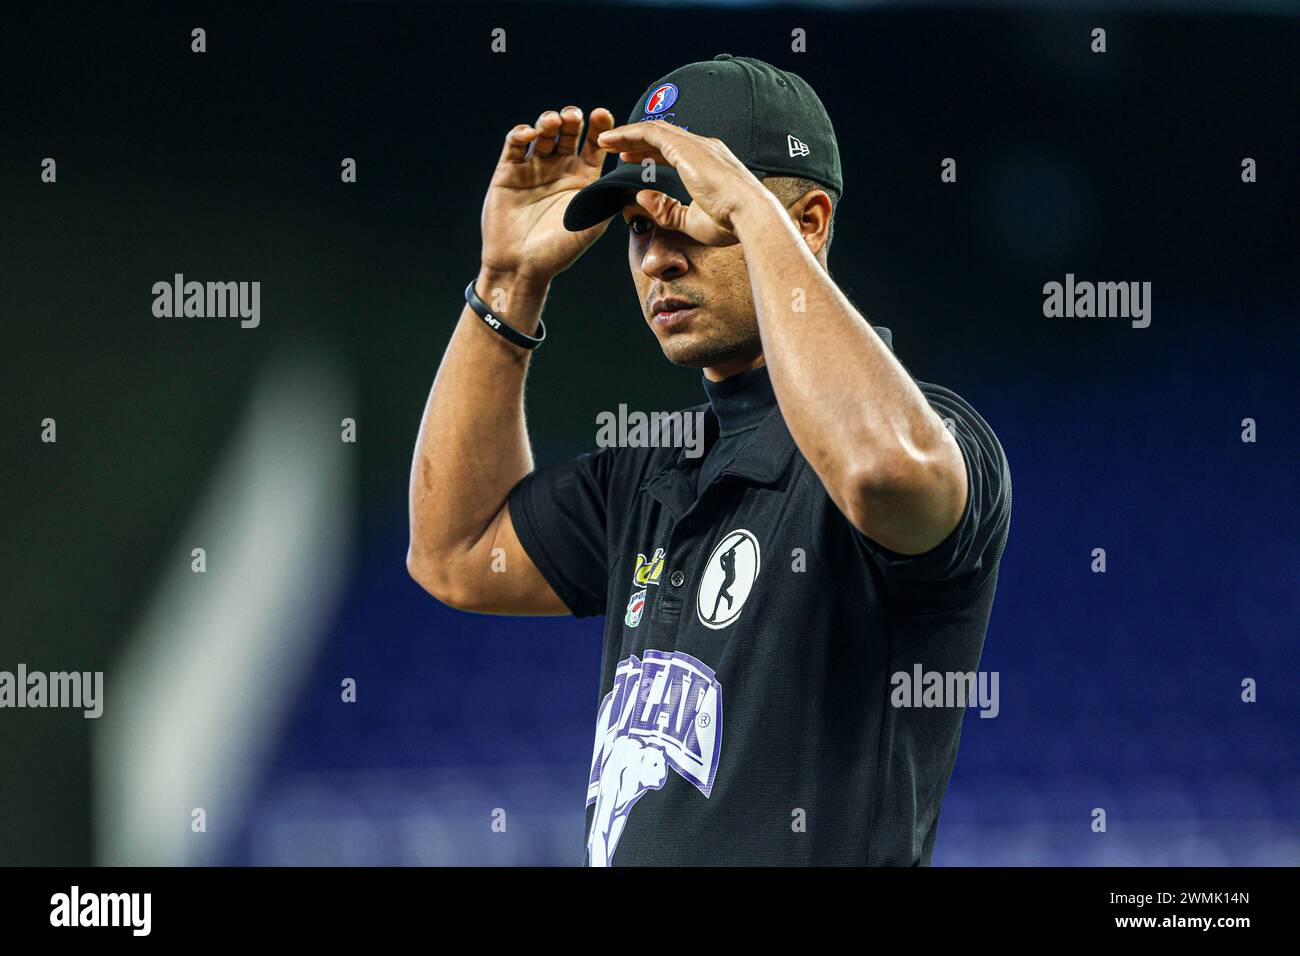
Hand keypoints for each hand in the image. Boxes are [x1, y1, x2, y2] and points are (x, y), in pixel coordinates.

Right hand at [480, 106, 615, 285]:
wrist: (521, 266)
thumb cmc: (559, 250)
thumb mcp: (593, 223)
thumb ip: (611, 198)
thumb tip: (638, 177)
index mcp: (583, 178)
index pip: (595, 144)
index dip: (600, 127)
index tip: (603, 115)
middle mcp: (559, 169)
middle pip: (568, 132)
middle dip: (572, 119)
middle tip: (575, 117)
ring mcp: (533, 168)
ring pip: (542, 133)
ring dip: (548, 121)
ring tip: (553, 123)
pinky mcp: (508, 171)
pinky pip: (514, 145)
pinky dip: (520, 134)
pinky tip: (528, 135)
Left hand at [596, 122, 773, 245]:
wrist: (750, 215)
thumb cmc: (730, 223)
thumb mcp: (692, 220)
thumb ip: (667, 210)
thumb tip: (640, 198)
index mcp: (709, 164)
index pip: (674, 151)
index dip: (650, 154)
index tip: (631, 159)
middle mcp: (703, 148)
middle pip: (662, 137)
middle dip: (636, 140)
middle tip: (614, 147)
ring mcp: (695, 145)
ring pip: (653, 131)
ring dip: (627, 134)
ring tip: (606, 140)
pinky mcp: (685, 147)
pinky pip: (650, 133)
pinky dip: (628, 134)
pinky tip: (611, 140)